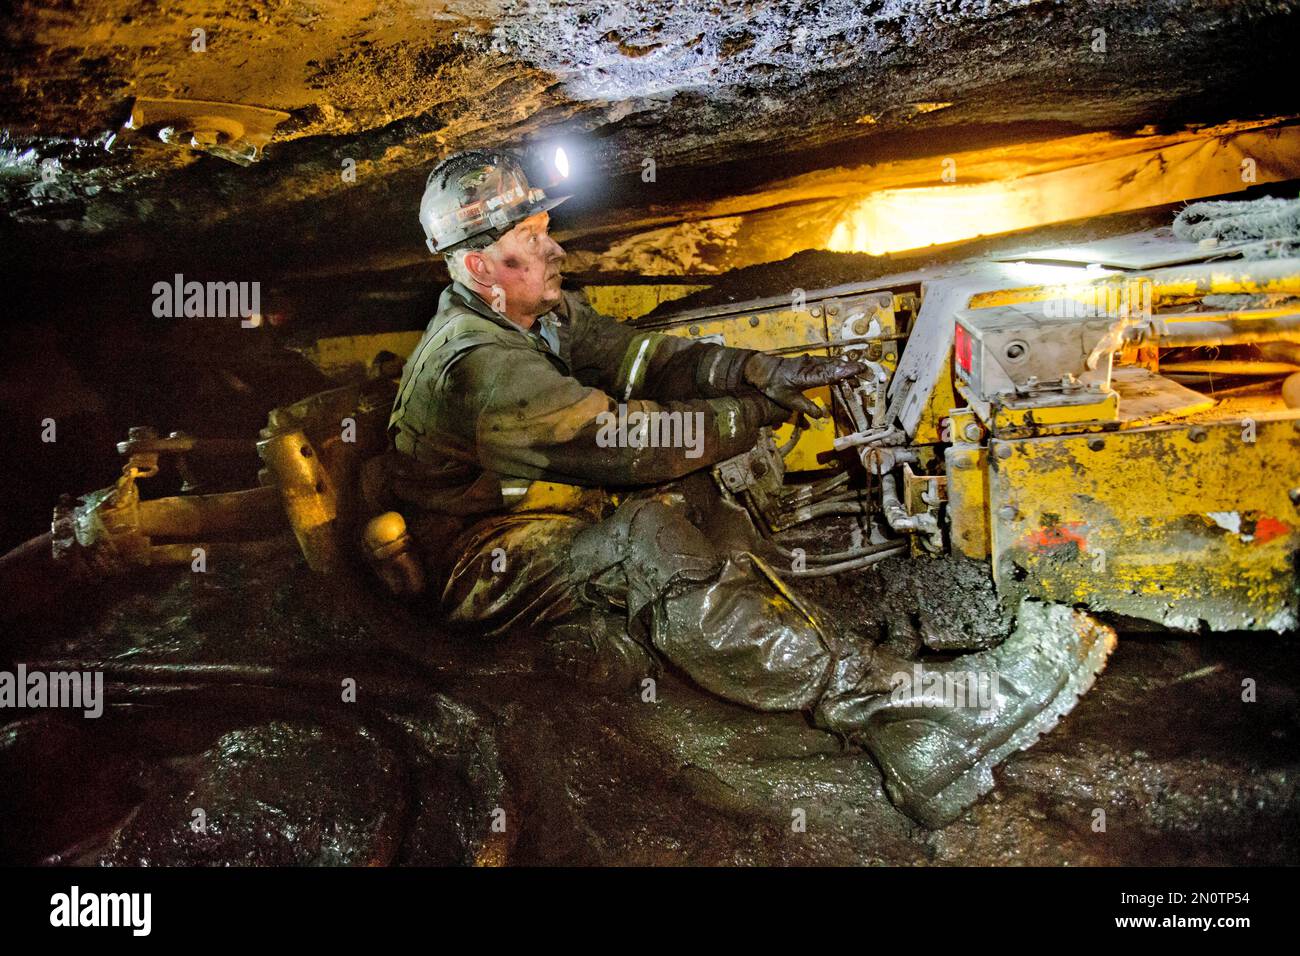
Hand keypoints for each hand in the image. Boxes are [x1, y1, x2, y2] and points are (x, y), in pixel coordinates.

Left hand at [742, 353, 869, 418]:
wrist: (761, 370)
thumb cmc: (774, 386)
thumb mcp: (789, 401)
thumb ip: (807, 408)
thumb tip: (822, 416)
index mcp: (807, 376)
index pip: (829, 374)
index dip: (844, 372)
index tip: (858, 370)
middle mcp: (811, 367)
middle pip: (834, 366)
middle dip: (851, 368)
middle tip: (867, 371)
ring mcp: (810, 362)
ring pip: (831, 362)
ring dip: (846, 365)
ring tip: (860, 369)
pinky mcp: (809, 361)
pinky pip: (826, 361)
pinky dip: (836, 363)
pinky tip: (843, 365)